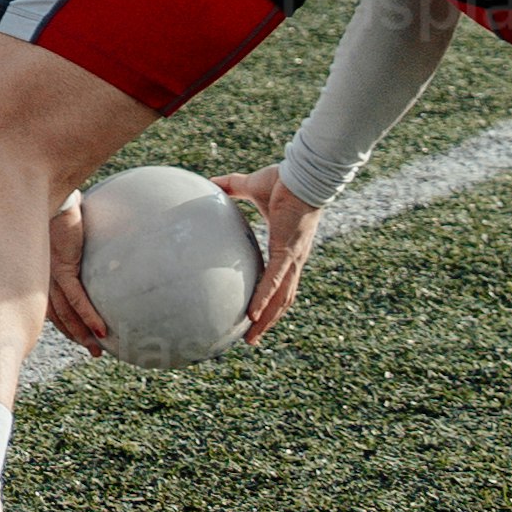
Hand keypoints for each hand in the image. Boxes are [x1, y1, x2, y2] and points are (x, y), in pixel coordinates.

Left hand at [42, 192, 118, 361]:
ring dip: (83, 332)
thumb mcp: (68, 229)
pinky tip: (101, 330)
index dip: (64, 323)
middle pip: (56, 315)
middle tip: (94, 351)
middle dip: (75, 335)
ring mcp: (49, 272)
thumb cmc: (58, 205)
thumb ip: (79, 241)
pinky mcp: (62, 265)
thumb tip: (97, 239)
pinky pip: (75, 297)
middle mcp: (39, 275)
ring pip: (65, 312)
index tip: (78, 335)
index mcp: (39, 270)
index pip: (49, 304)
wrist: (48, 191)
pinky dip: (88, 315)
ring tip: (99, 348)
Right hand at [227, 167, 323, 343]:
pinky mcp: (288, 252)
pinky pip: (274, 281)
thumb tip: (208, 181)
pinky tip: (253, 315)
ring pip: (281, 298)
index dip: (270, 299)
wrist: (302, 173)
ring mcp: (293, 258)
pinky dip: (264, 299)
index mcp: (287, 248)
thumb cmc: (283, 179)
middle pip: (282, 299)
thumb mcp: (251, 186)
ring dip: (268, 320)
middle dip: (269, 320)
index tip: (257, 313)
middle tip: (252, 337)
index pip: (280, 281)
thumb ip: (231, 186)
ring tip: (252, 337)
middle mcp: (294, 259)